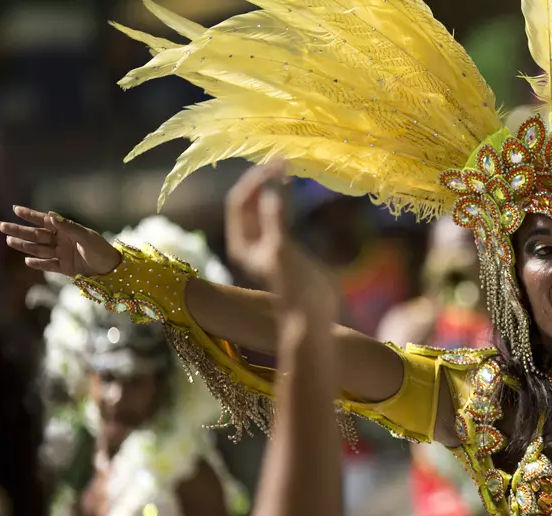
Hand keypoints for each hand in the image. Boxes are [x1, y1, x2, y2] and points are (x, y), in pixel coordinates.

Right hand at [0, 207, 121, 276]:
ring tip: (9, 241)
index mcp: (67, 230)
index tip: (15, 209)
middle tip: (2, 226)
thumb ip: (68, 227)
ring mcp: (62, 254)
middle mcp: (62, 241)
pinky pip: (48, 265)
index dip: (30, 215)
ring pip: (39, 249)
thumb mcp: (86, 236)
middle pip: (37, 235)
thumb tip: (51, 216)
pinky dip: (39, 264)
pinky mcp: (64, 268)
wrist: (112, 269)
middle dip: (20, 230)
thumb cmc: (101, 249)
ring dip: (25, 246)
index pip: (45, 221)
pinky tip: (28, 261)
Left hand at [224, 162, 333, 313]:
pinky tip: (295, 188)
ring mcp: (267, 244)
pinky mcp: (285, 247)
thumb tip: (270, 186)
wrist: (311, 318)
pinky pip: (280, 215)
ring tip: (287, 168)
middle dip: (262, 180)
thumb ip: (275, 217)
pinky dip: (285, 200)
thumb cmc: (294, 288)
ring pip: (264, 207)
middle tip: (282, 160)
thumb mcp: (282, 249)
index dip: (254, 180)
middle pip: (249, 201)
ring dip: (273, 187)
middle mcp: (250, 242)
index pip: (239, 201)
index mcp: (241, 243)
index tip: (275, 165)